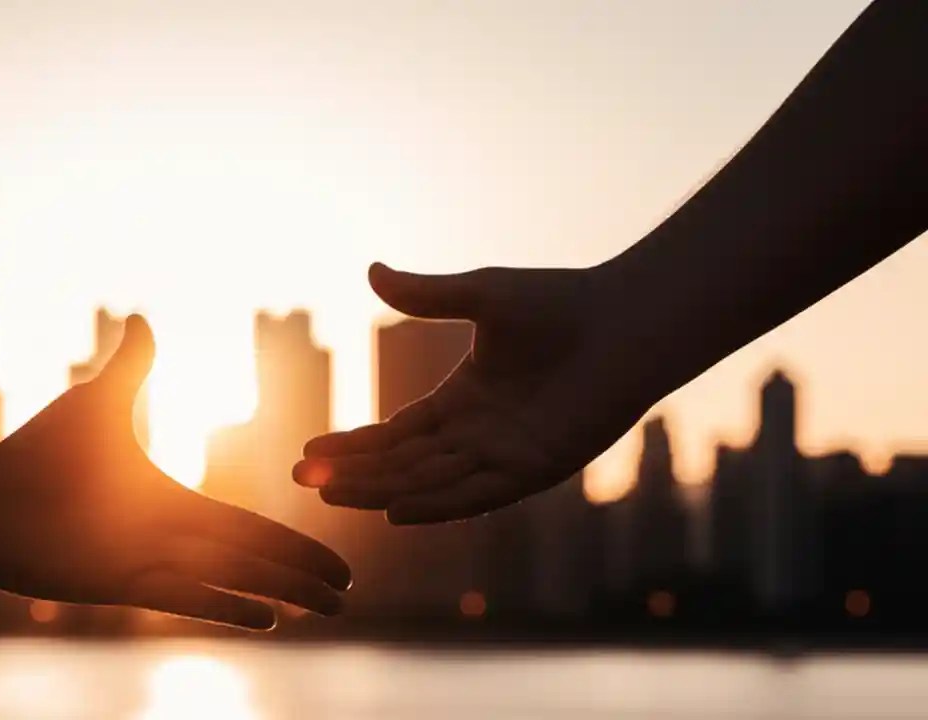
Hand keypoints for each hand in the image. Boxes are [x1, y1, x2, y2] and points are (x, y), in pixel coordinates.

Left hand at [0, 316, 349, 629]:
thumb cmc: (35, 454)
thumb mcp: (97, 404)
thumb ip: (132, 367)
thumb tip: (143, 314)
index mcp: (173, 504)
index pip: (251, 530)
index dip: (295, 544)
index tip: (332, 560)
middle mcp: (169, 540)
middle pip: (254, 561)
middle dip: (304, 577)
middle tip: (350, 596)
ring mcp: (147, 565)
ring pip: (234, 583)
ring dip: (283, 595)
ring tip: (329, 612)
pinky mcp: (120, 585)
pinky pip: (189, 601)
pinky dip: (231, 608)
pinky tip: (270, 620)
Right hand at [294, 262, 660, 524]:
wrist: (628, 321)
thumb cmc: (562, 303)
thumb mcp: (481, 296)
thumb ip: (425, 295)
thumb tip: (372, 269)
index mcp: (464, 400)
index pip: (397, 433)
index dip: (353, 445)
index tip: (309, 450)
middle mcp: (479, 434)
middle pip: (403, 463)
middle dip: (353, 473)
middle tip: (302, 479)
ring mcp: (505, 455)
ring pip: (429, 481)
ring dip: (380, 490)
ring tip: (332, 496)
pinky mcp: (535, 468)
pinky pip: (475, 495)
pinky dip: (435, 505)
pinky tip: (395, 512)